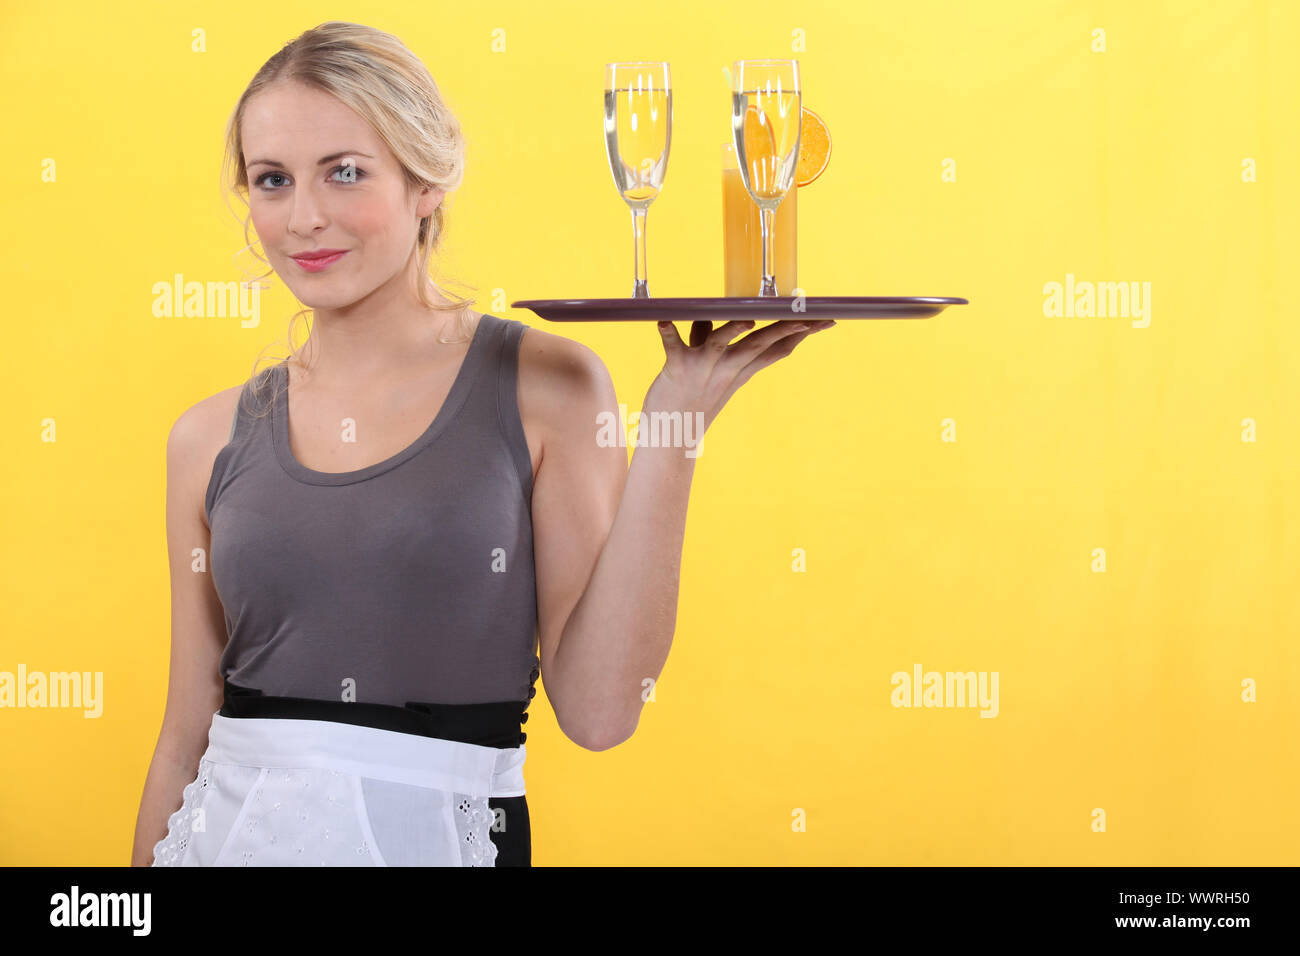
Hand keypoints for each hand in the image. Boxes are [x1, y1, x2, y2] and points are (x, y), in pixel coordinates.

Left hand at [646, 318, 836, 433]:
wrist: (669, 440)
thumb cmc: (686, 402)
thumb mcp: (703, 369)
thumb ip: (705, 337)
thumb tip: (706, 316)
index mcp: (738, 370)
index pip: (775, 350)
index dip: (800, 334)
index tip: (824, 320)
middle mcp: (726, 370)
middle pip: (759, 345)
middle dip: (783, 330)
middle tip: (807, 318)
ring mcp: (702, 369)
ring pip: (722, 345)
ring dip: (734, 331)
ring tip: (748, 321)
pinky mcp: (677, 369)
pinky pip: (673, 348)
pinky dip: (668, 334)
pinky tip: (663, 323)